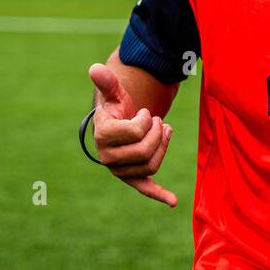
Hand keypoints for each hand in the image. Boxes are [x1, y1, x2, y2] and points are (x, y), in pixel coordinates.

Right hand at [87, 63, 176, 206]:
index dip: (145, 120)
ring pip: (151, 165)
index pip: (135, 133)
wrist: (115, 124)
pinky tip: (173, 201)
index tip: (144, 113)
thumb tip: (95, 68)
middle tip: (158, 120)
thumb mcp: (113, 94)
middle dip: (158, 133)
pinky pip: (145, 188)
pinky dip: (159, 194)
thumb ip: (107, 82)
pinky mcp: (131, 177)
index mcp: (103, 136)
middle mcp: (107, 157)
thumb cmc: (116, 107)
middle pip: (144, 152)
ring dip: (163, 146)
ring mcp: (119, 169)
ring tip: (164, 129)